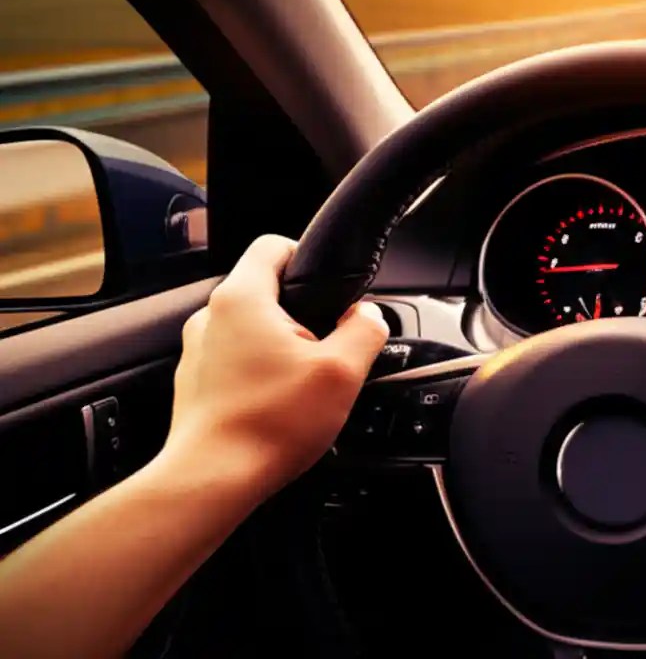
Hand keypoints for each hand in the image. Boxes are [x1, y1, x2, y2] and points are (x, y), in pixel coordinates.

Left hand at [166, 235, 388, 496]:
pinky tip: (278, 407)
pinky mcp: (196, 384)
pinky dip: (259, 376)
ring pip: (251, 331)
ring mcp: (198, 352)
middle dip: (302, 316)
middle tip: (325, 353)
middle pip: (266, 291)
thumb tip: (369, 316)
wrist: (213, 480)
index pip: (274, 245)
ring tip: (301, 388)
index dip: (308, 259)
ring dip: (280, 349)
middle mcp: (210, 318)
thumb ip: (365, 330)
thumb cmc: (269, 425)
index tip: (330, 290)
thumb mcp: (342, 372)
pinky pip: (236, 363)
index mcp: (242, 299)